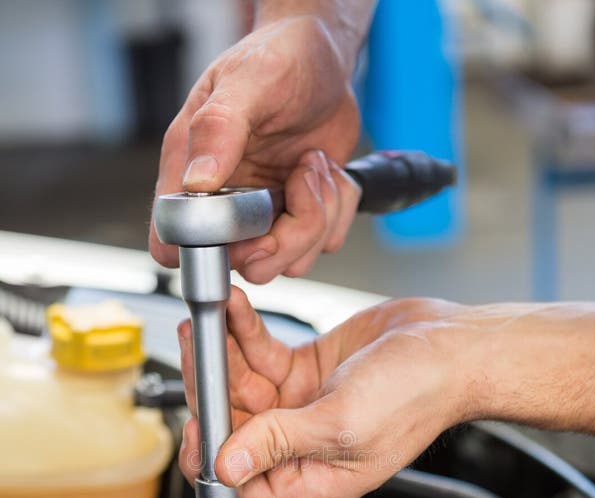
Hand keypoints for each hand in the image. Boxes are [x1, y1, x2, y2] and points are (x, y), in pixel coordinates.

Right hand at [150, 16, 361, 282]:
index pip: (175, 244)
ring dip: (319, 214)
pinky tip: (327, 169)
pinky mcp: (301, 216)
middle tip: (300, 181)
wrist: (321, 56)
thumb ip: (218, 129)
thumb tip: (197, 182)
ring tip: (313, 163)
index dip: (206, 257)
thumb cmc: (275, 59)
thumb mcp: (246, 82)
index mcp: (191, 174)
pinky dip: (339, 208)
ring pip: (293, 260)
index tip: (246, 234)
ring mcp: (265, 215)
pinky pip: (326, 242)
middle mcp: (226, 203)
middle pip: (249, 265)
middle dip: (287, 235)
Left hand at [178, 289, 473, 497]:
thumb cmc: (417, 395)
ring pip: (240, 388)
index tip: (194, 421)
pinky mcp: (303, 373)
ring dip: (219, 355)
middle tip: (192, 353)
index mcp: (309, 483)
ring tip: (203, 323)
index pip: (239, 487)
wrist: (451, 347)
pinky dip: (244, 333)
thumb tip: (225, 468)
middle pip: (232, 430)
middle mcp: (299, 451)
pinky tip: (233, 310)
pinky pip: (261, 356)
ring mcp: (299, 410)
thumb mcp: (340, 425)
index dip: (210, 459)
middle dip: (208, 391)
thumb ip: (277, 443)